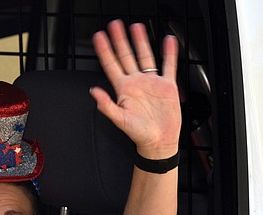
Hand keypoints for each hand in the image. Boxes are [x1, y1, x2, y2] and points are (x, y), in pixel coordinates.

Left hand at [90, 20, 180, 158]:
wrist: (159, 142)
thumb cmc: (139, 134)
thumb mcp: (120, 120)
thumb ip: (107, 105)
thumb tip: (94, 92)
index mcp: (124, 90)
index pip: (111, 65)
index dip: (105, 51)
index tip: (99, 37)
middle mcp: (136, 83)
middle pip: (126, 56)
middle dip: (120, 40)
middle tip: (115, 25)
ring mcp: (151, 83)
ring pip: (145, 57)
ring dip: (141, 42)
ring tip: (136, 27)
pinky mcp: (167, 86)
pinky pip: (168, 65)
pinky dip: (169, 53)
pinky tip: (168, 40)